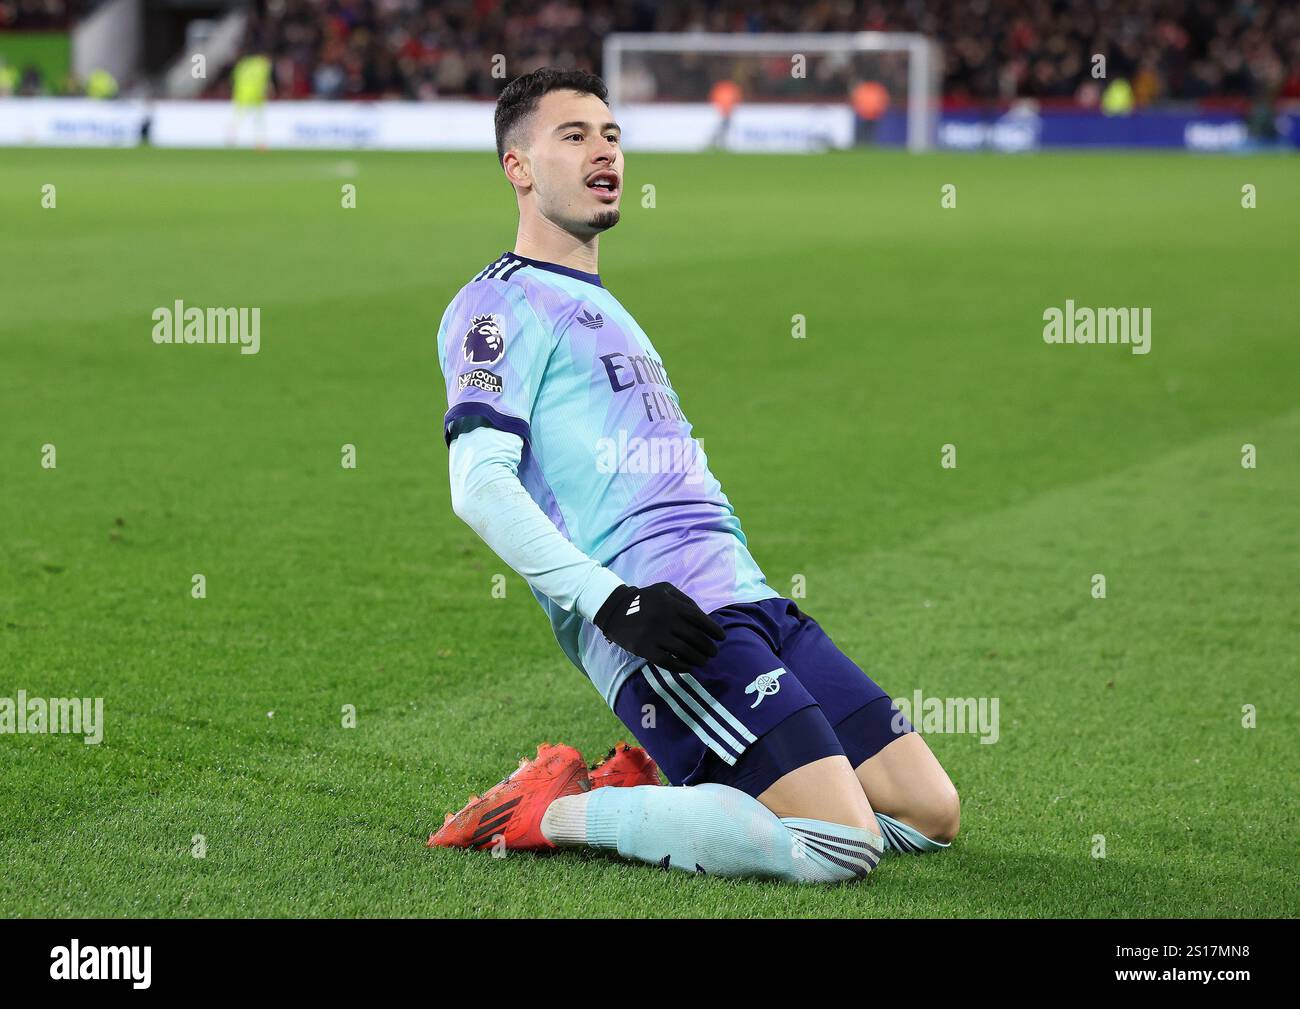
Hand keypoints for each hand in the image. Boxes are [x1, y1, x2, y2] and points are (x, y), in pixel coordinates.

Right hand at [593, 582, 725, 674]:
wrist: (615, 609)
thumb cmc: (644, 599)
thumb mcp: (665, 590)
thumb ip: (685, 600)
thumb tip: (704, 618)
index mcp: (672, 605)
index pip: (700, 620)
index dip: (714, 630)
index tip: (721, 638)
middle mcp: (666, 620)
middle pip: (695, 638)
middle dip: (708, 647)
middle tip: (713, 653)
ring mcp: (655, 635)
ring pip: (684, 652)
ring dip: (698, 659)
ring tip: (703, 662)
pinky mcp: (645, 648)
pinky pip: (668, 661)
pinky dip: (681, 667)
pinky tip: (688, 668)